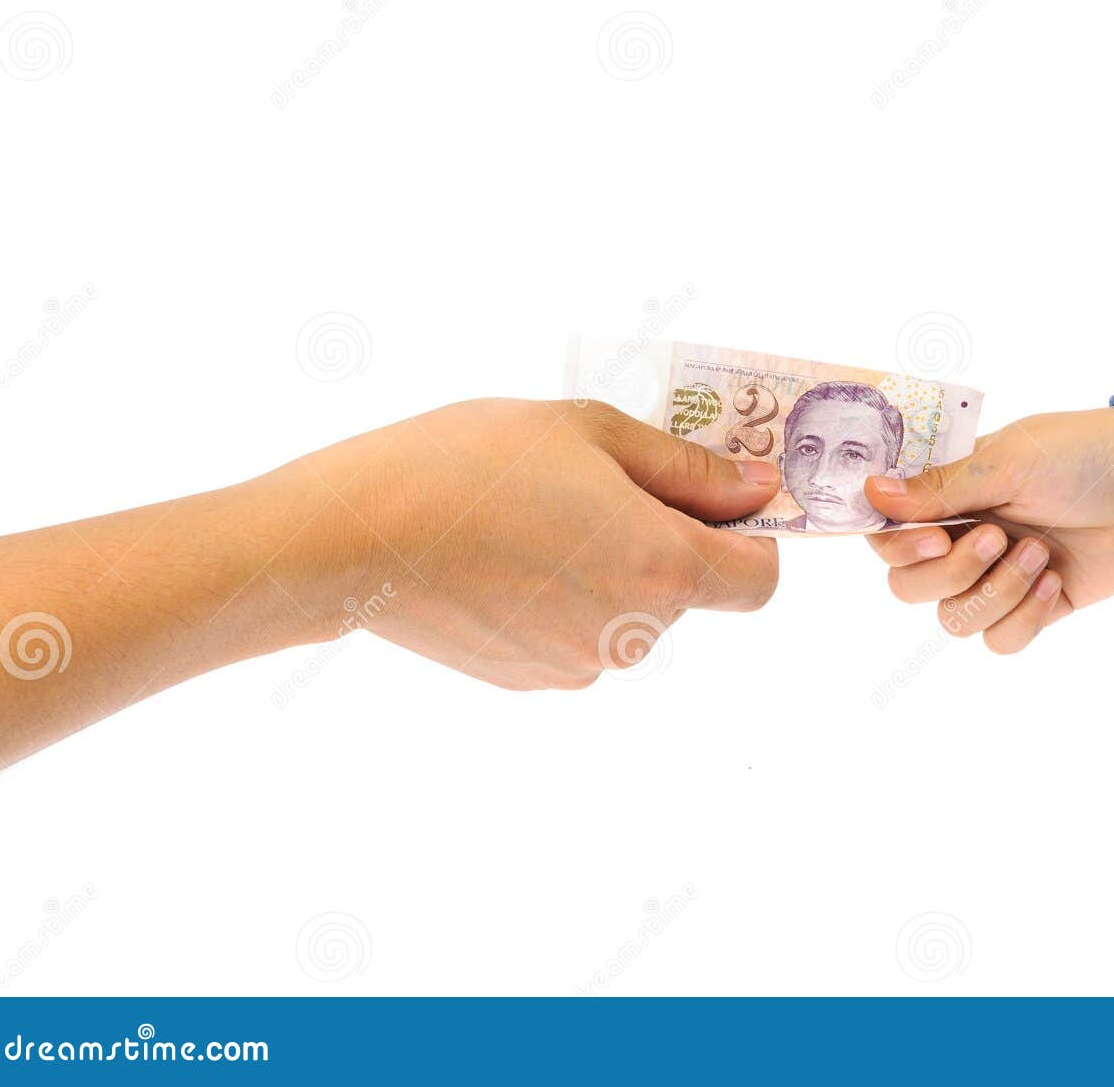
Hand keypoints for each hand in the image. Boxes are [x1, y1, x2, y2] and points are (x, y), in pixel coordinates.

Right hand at [291, 398, 781, 689]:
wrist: (354, 536)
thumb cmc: (471, 463)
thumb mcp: (589, 432)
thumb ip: (687, 467)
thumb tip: (757, 489)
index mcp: (660, 567)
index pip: (759, 580)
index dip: (754, 538)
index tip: (719, 500)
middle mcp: (633, 633)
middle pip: (689, 588)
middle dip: (664, 537)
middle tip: (593, 484)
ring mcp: (581, 667)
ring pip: (632, 612)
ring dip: (610, 568)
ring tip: (536, 518)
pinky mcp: (533, 681)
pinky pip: (581, 636)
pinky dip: (564, 599)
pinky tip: (507, 559)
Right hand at [861, 407, 1113, 653]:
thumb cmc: (1084, 455)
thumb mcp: (1009, 462)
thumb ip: (940, 487)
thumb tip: (871, 492)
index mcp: (947, 495)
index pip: (886, 537)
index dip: (899, 547)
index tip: (935, 536)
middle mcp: (963, 537)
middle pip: (909, 588)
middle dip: (950, 573)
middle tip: (999, 537)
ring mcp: (997, 576)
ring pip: (954, 620)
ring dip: (996, 592)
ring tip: (1039, 554)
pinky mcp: (1036, 607)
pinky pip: (1000, 640)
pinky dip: (1025, 617)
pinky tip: (1057, 580)